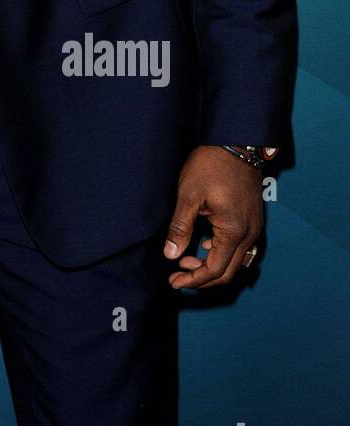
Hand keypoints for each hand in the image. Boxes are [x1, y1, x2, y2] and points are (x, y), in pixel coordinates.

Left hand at [163, 145, 263, 288]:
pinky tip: (203, 244)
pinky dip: (221, 253)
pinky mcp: (253, 219)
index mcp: (233, 231)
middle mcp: (249, 234)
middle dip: (202, 278)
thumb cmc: (211, 166)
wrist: (236, 143)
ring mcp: (254, 227)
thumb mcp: (189, 195)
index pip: (215, 270)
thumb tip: (170, 255)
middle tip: (177, 277)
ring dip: (211, 266)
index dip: (193, 280)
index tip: (173, 282)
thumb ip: (181, 227)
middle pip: (228, 272)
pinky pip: (240, 247)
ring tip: (185, 260)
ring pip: (235, 261)